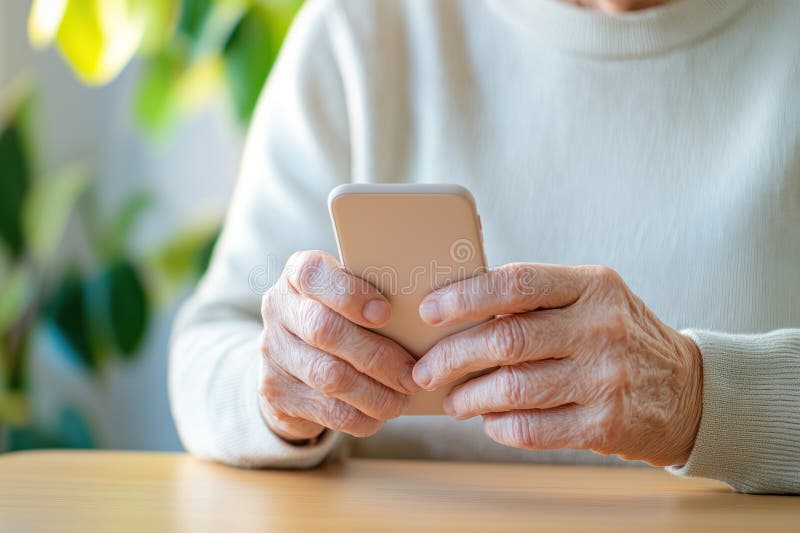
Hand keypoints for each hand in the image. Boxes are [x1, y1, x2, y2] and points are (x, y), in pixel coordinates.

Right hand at [259, 251, 418, 442]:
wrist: (293, 362)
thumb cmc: (341, 318)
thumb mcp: (350, 297)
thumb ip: (374, 296)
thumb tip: (429, 315)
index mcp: (298, 274)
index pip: (312, 273)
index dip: (348, 294)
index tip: (386, 313)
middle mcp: (278, 308)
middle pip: (324, 330)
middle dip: (376, 356)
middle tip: (412, 374)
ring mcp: (272, 352)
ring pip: (329, 376)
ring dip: (375, 393)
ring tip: (403, 398)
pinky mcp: (275, 393)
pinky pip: (326, 409)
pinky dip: (362, 416)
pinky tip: (381, 414)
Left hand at [413, 263, 702, 466]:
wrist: (688, 391)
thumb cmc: (620, 336)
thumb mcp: (592, 298)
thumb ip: (538, 298)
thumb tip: (459, 312)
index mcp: (592, 286)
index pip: (515, 283)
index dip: (464, 297)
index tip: (429, 312)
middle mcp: (600, 328)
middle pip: (504, 340)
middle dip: (451, 358)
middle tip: (425, 370)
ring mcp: (605, 378)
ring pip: (512, 388)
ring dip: (469, 397)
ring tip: (453, 399)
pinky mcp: (605, 424)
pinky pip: (531, 429)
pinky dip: (499, 425)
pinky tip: (490, 420)